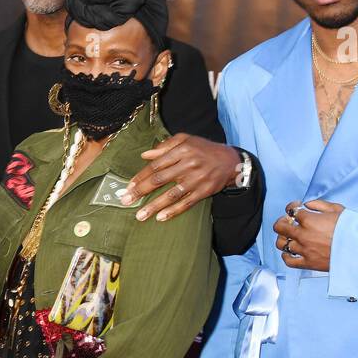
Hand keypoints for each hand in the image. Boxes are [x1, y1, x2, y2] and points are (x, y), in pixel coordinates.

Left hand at [121, 134, 241, 221]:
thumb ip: (165, 146)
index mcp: (182, 150)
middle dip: (141, 191)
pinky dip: (173, 211)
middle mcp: (189, 164)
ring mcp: (197, 179)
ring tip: (140, 216)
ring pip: (171, 195)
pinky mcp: (204, 192)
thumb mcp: (186, 140)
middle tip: (126, 201)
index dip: (141, 176)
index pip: (156, 165)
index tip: (128, 186)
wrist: (230, 161)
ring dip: (154, 206)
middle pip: (160, 179)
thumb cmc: (203, 149)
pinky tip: (160, 218)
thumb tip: (145, 155)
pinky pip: (187, 203)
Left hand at [272, 199, 343, 270]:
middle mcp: (303, 234)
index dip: (292, 207)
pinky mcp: (308, 263)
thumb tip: (306, 205)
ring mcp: (304, 249)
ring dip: (283, 238)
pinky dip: (286, 255)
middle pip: (279, 227)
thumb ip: (319, 205)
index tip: (295, 208)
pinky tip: (290, 252)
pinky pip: (288, 260)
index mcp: (309, 220)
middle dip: (282, 221)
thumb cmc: (352, 229)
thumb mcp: (338, 210)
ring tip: (289, 236)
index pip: (291, 210)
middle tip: (287, 221)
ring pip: (281, 243)